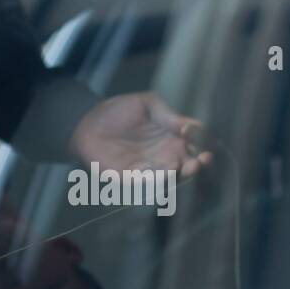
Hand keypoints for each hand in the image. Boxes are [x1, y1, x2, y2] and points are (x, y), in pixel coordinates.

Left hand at [67, 91, 210, 176]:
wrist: (87, 122)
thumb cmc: (117, 111)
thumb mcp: (146, 104)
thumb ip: (168, 114)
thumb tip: (193, 126)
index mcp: (172, 137)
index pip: (195, 145)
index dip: (203, 145)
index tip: (202, 141)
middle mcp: (165, 156)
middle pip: (188, 166)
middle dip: (197, 165)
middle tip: (198, 161)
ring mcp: (150, 169)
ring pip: (171, 178)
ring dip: (177, 175)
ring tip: (178, 166)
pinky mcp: (132, 179)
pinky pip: (148, 184)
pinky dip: (155, 180)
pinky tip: (159, 172)